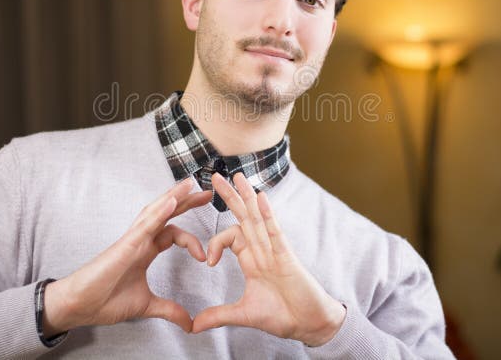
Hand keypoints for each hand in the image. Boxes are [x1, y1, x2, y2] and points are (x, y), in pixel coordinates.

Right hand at [43, 179, 212, 334]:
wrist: (80, 306)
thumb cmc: (104, 300)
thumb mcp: (146, 305)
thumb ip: (169, 310)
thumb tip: (188, 323)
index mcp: (144, 251)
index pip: (171, 232)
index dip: (191, 237)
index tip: (205, 256)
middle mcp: (140, 240)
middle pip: (166, 214)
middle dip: (186, 202)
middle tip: (207, 193)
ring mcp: (132, 240)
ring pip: (155, 212)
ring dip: (174, 197)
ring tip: (190, 185)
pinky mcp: (125, 244)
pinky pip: (145, 224)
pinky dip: (160, 212)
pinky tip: (173, 201)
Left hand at [192, 173, 345, 345]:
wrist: (307, 324)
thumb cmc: (281, 315)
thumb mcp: (243, 314)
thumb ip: (219, 315)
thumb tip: (194, 325)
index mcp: (252, 258)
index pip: (230, 236)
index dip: (214, 243)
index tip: (207, 262)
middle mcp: (262, 249)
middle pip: (243, 216)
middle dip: (229, 196)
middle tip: (214, 175)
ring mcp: (275, 250)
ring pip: (258, 217)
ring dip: (247, 195)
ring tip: (237, 175)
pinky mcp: (286, 256)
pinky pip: (275, 230)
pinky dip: (267, 214)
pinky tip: (260, 197)